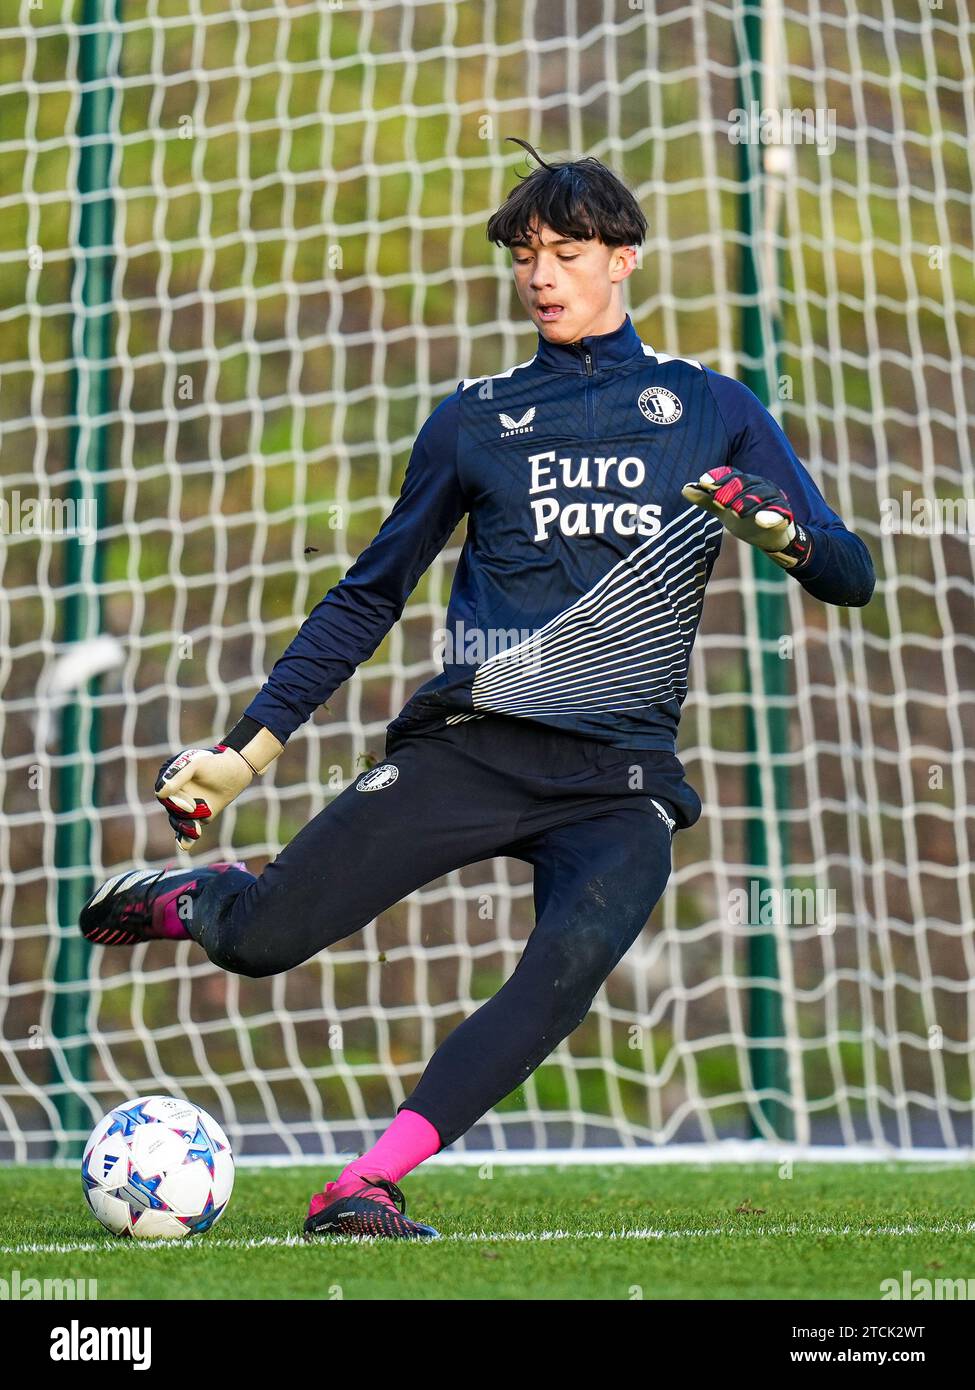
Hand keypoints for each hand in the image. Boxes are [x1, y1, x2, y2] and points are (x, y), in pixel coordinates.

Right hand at [155, 746, 253, 849]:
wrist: (236, 772)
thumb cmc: (215, 764)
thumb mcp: (196, 763)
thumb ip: (178, 775)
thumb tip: (160, 793)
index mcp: (168, 777)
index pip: (163, 794)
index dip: (175, 802)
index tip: (191, 806)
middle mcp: (173, 793)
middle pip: (171, 809)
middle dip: (184, 812)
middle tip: (200, 808)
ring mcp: (183, 806)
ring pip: (178, 821)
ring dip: (186, 827)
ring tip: (197, 831)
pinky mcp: (194, 817)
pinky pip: (185, 830)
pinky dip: (184, 839)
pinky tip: (185, 846)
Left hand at [682, 465, 811, 569]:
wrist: (770, 537)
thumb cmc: (745, 518)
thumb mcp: (723, 509)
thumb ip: (707, 499)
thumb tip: (684, 489)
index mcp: (745, 482)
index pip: (731, 475)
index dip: (718, 477)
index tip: (703, 482)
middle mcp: (760, 486)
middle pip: (745, 483)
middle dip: (731, 490)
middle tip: (718, 500)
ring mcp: (773, 500)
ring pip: (762, 496)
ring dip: (748, 502)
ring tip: (736, 511)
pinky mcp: (783, 516)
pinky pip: (779, 514)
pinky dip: (770, 516)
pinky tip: (761, 520)